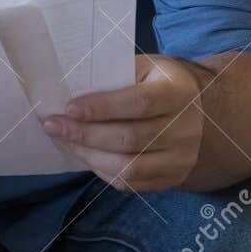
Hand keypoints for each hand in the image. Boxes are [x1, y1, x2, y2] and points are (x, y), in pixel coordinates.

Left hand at [40, 54, 206, 192]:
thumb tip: (70, 87)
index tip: (69, 107)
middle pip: (130, 138)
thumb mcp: (144, 68)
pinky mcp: (170, 179)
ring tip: (63, 140)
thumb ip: (114, 75)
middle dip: (84, 134)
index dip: (102, 107)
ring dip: (88, 155)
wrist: (198, 114)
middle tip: (52, 125)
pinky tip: (84, 154)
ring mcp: (180, 159)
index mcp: (178, 93)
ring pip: (129, 167)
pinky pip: (131, 183)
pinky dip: (101, 170)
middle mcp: (184, 130)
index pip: (139, 103)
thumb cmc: (158, 83)